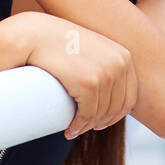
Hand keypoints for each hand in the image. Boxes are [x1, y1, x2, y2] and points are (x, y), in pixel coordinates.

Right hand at [19, 12, 138, 138]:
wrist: (34, 34)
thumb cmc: (59, 43)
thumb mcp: (91, 49)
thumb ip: (105, 63)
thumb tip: (112, 90)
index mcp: (123, 56)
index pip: (129, 97)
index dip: (116, 115)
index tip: (100, 122)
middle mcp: (119, 63)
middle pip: (117, 108)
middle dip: (100, 123)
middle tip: (83, 127)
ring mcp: (106, 72)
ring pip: (101, 114)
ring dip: (87, 126)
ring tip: (74, 129)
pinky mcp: (89, 83)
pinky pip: (88, 115)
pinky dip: (78, 126)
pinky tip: (69, 129)